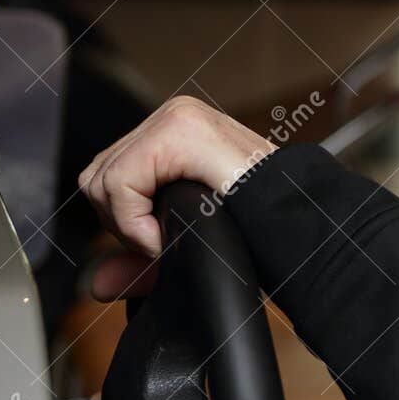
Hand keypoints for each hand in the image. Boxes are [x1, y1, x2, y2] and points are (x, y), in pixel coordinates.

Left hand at [79, 96, 273, 298]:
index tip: (163, 242)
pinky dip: (134, 223)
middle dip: (122, 224)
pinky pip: (120, 184)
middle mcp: (176, 115)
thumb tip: (96, 284)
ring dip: (130, 224)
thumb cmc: (260, 228)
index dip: (125, 222)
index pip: (109, 175)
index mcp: (178, 130)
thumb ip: (142, 256)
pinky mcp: (182, 131)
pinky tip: (170, 234)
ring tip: (173, 235)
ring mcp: (179, 117)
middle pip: (96, 177)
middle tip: (166, 240)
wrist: (302, 225)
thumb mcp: (190, 235)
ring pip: (100, 181)